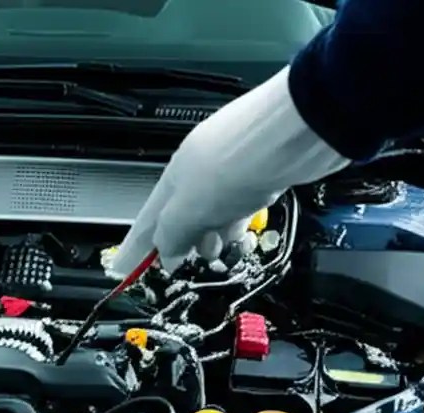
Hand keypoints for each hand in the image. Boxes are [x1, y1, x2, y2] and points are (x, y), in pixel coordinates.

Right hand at [108, 66, 350, 276]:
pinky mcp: (262, 172)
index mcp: (175, 177)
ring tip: (216, 254)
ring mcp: (231, 171)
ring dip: (211, 235)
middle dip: (179, 242)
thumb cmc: (238, 163)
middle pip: (181, 215)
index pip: (148, 220)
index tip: (126, 269)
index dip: (136, 248)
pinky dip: (237, 220)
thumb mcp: (191, 208)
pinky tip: (243, 231)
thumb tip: (165, 253)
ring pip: (213, 211)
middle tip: (178, 267)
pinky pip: (241, 203)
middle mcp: (199, 171)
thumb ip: (173, 232)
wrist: (297, 131)